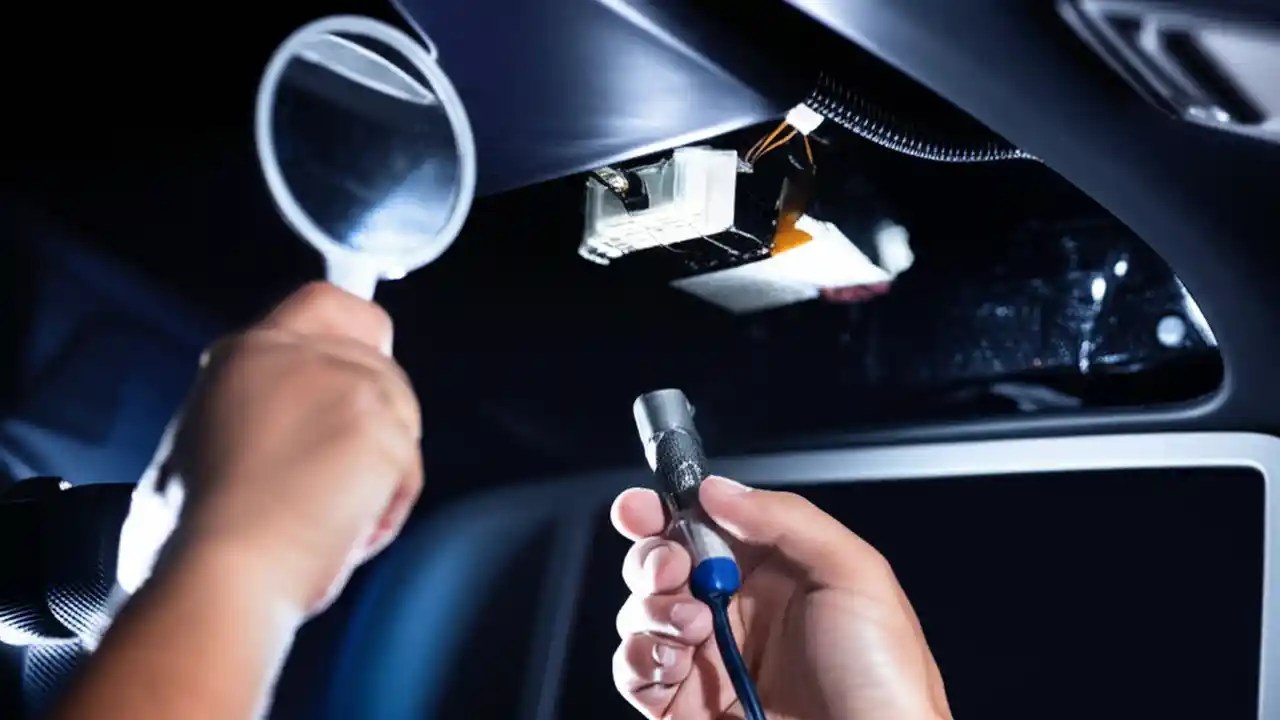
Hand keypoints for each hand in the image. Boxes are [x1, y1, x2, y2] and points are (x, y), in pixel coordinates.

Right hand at [117, 282, 422, 617]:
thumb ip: (242, 413)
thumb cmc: (197, 537)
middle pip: (381, 369)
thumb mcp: (195, 444)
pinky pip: (406, 472)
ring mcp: (348, 387)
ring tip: (326, 520)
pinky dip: (386, 510)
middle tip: (338, 483)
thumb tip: (262, 429)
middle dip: (376, 425)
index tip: (369, 363)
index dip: (360, 333)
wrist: (223, 572)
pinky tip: (344, 534)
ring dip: (379, 474)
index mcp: (247, 354)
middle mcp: (300, 356)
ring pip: (400, 421)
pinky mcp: (384, 429)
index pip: (326, 304)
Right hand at [611, 476, 950, 719]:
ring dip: (650, 609)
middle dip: (652, 557)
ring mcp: (709, 659)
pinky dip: (639, 657)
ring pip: (642, 613)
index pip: (707, 525)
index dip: (667, 509)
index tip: (642, 507)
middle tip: (672, 568)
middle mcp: (737, 610)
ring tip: (691, 626)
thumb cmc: (885, 676)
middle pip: (662, 563)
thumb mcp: (855, 574)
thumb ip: (785, 518)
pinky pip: (635, 670)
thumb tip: (716, 489)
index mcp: (776, 571)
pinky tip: (674, 660)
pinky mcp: (686, 706)